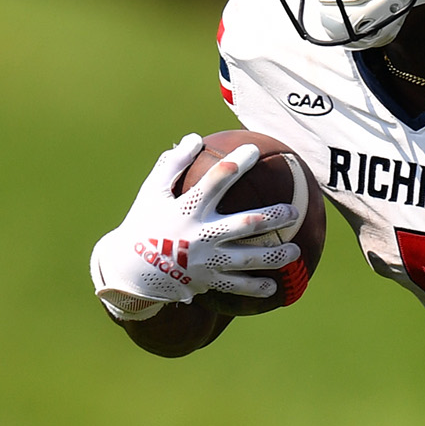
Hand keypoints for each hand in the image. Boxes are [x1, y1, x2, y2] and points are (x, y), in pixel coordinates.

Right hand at [90, 133, 300, 317]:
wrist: (127, 270)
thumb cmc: (143, 223)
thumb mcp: (152, 192)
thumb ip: (172, 164)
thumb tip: (194, 137)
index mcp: (187, 209)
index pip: (215, 181)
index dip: (236, 164)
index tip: (254, 150)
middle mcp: (200, 235)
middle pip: (244, 224)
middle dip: (273, 217)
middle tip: (293, 211)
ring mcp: (205, 261)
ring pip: (248, 259)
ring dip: (275, 256)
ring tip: (297, 251)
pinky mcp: (206, 281)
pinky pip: (235, 286)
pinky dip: (256, 288)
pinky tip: (275, 287)